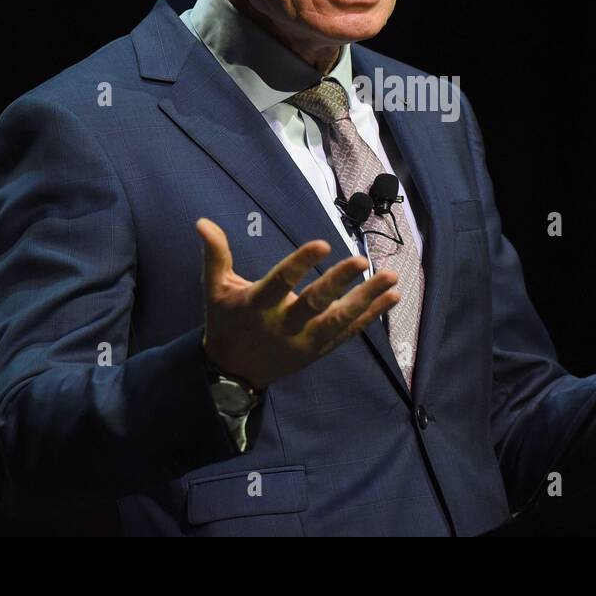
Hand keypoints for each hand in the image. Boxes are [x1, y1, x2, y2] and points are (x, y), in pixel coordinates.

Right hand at [196, 217, 400, 389]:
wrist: (233, 374)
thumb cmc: (225, 322)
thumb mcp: (214, 290)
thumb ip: (215, 255)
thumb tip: (202, 222)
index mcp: (258, 307)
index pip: (281, 282)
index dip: (300, 264)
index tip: (321, 243)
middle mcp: (284, 326)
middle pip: (315, 304)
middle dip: (339, 283)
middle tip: (362, 261)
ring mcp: (305, 341)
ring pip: (339, 320)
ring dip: (367, 300)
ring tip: (392, 278)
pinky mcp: (319, 350)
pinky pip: (349, 332)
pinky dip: (371, 316)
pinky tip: (392, 297)